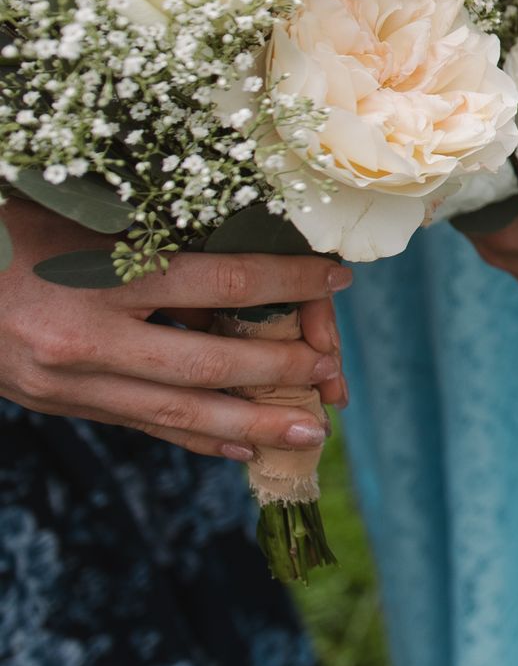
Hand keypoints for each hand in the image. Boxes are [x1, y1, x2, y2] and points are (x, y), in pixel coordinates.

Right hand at [0, 200, 348, 459]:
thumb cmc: (17, 226)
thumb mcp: (91, 217)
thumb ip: (163, 240)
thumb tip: (255, 259)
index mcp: (103, 273)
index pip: (223, 281)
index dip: (289, 282)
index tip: (338, 278)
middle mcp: (87, 337)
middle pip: (207, 363)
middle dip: (278, 372)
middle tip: (331, 374)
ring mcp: (69, 380)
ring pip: (176, 411)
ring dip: (249, 425)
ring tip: (308, 435)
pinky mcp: (58, 403)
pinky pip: (140, 423)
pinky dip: (195, 438)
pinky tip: (241, 449)